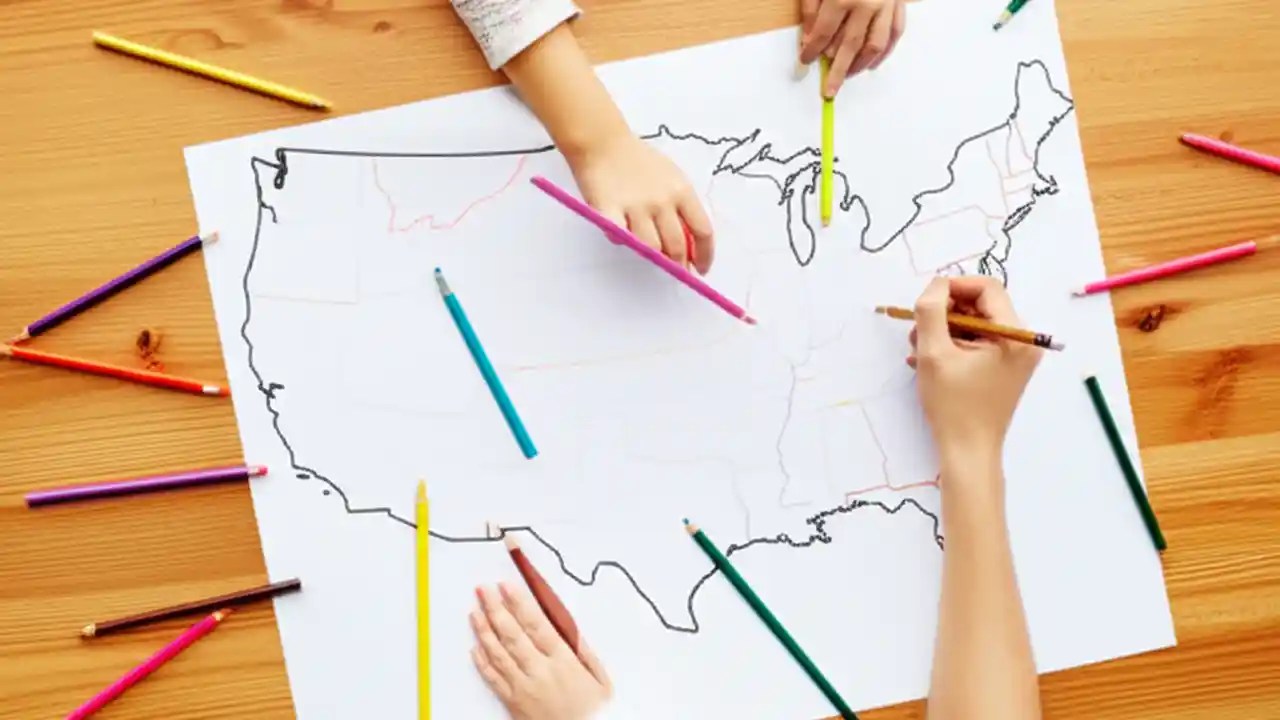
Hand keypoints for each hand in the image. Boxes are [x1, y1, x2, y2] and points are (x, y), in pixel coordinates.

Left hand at [470, 583, 612, 719]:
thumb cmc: (595, 713)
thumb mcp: (600, 679)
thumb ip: (584, 650)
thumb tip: (570, 627)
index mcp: (562, 661)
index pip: (535, 624)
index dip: (519, 603)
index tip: (507, 586)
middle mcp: (539, 672)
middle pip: (512, 635)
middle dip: (495, 609)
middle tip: (483, 590)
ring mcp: (523, 688)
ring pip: (498, 654)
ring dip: (484, 631)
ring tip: (475, 611)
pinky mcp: (513, 703)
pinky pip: (493, 680)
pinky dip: (482, 662)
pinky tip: (475, 648)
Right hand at [567, 133, 715, 273]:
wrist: (603, 141)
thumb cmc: (639, 160)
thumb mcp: (671, 177)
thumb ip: (683, 207)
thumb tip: (692, 244)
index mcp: (682, 191)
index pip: (702, 231)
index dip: (705, 255)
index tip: (702, 268)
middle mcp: (662, 201)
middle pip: (678, 246)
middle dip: (679, 265)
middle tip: (676, 270)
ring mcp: (636, 207)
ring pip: (651, 248)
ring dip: (651, 254)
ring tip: (645, 245)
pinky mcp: (610, 212)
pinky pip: (620, 238)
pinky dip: (622, 240)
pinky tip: (621, 233)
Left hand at [800, 0, 906, 96]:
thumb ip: (811, 9)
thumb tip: (809, 40)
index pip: (824, 33)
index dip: (813, 50)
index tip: (806, 60)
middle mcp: (868, 4)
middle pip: (850, 46)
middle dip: (838, 71)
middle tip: (829, 90)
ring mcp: (887, 5)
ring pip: (875, 45)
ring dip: (860, 64)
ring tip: (847, 75)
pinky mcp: (900, 4)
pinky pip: (896, 33)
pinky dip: (884, 52)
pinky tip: (871, 63)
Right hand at [908, 277, 1041, 468]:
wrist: (968, 452)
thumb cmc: (953, 405)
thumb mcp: (934, 353)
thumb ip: (932, 311)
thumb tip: (936, 284)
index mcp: (1016, 335)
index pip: (987, 288)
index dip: (953, 287)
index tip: (925, 300)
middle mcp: (1022, 342)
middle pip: (981, 305)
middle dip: (945, 312)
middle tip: (918, 328)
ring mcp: (1014, 357)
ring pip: (976, 324)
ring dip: (944, 329)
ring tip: (918, 347)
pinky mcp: (1003, 369)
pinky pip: (977, 343)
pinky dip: (952, 345)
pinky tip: (928, 359)